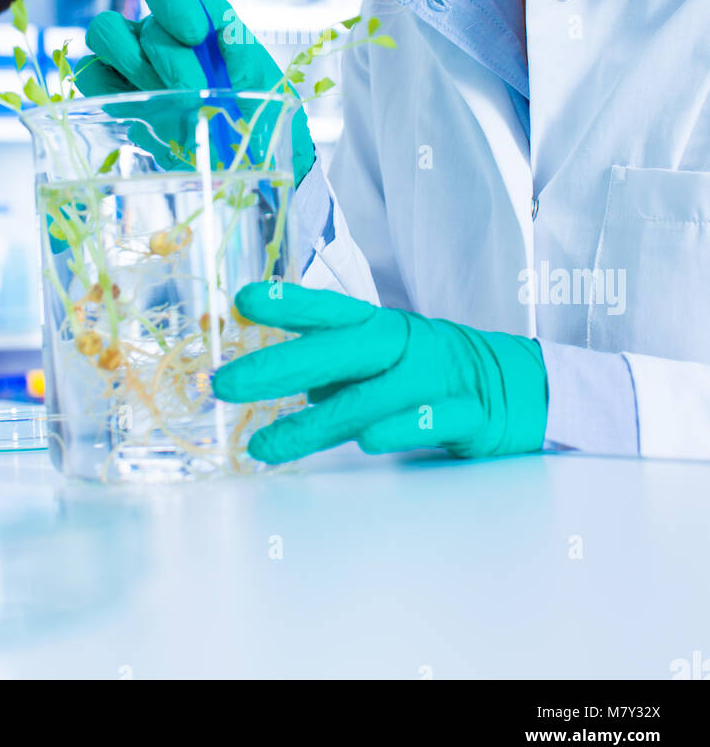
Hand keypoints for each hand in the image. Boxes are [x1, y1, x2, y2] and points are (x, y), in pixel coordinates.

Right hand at [74, 0, 315, 186]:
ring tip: (168, 102)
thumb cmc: (255, 118)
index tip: (195, 35)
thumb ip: (244, 58)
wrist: (238, 162)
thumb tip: (226, 33)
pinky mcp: (112, 93)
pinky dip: (110, 92)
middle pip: (148, 24)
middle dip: (172, 61)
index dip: (175, 2)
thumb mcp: (266, 88)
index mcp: (199, 18)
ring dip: (136, 67)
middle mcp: (162, 33)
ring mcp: (132, 61)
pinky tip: (145, 114)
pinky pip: (91, 75)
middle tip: (195, 91)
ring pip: (105, 33)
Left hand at [211, 283, 548, 462]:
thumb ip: (336, 372)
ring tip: (268, 445)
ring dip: (316, 421)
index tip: (241, 301)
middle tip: (224, 385)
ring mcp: (436, 378)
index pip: (329, 310)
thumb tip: (286, 386)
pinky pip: (432, 420)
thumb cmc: (434, 374)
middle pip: (337, 351)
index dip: (287, 303)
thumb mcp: (384, 362)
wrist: (522, 387)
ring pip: (371, 396)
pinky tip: (371, 440)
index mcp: (382, 328)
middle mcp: (405, 345)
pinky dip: (402, 427)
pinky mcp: (467, 415)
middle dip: (276, 367)